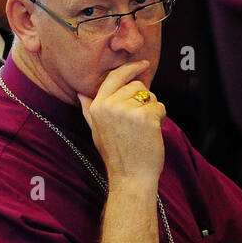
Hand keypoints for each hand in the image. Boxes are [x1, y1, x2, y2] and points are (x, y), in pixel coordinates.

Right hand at [78, 60, 164, 184]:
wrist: (130, 177)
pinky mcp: (145, 117)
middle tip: (140, 122)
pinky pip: (160, 107)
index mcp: (97, 106)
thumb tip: (81, 93)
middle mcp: (110, 105)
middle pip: (136, 86)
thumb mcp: (96, 131)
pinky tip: (151, 134)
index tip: (144, 64)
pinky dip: (160, 119)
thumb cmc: (116, 156)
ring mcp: (128, 110)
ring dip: (152, 110)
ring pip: (150, 96)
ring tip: (143, 130)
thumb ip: (89, 110)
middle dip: (144, 99)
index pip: (115, 77)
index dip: (131, 69)